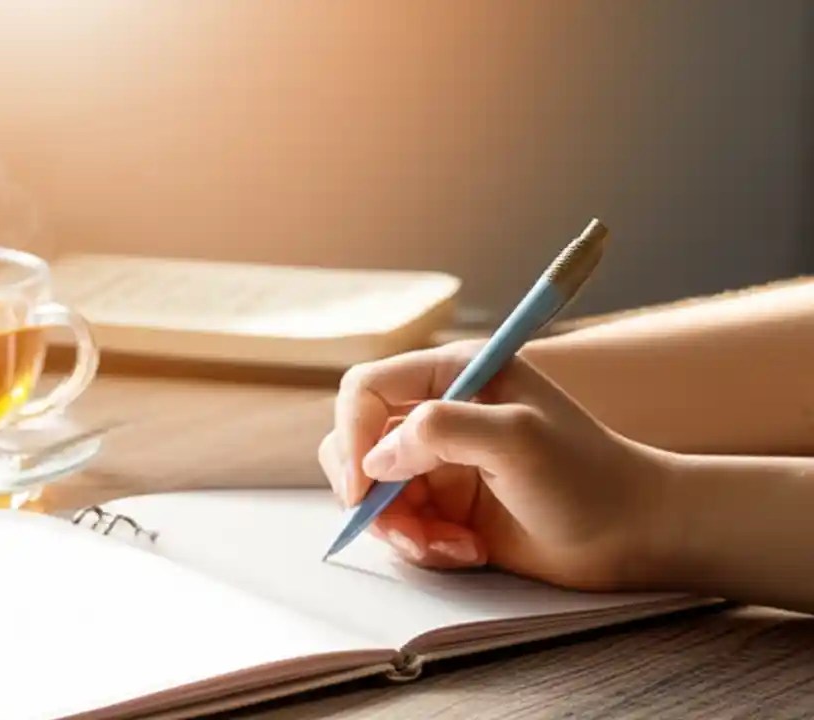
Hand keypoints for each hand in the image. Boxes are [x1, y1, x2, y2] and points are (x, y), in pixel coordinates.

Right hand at [317, 341, 674, 590]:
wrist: (634, 535)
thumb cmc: (588, 478)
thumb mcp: (517, 439)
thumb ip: (440, 430)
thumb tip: (375, 460)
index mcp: (453, 374)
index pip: (366, 388)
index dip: (351, 434)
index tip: (361, 487)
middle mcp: (440, 412)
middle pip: (357, 443)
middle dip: (371, 493)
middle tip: (403, 529)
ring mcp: (440, 461)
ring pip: (374, 492)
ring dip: (402, 527)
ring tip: (452, 546)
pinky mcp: (446, 505)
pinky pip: (401, 525)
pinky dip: (424, 545)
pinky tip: (469, 550)